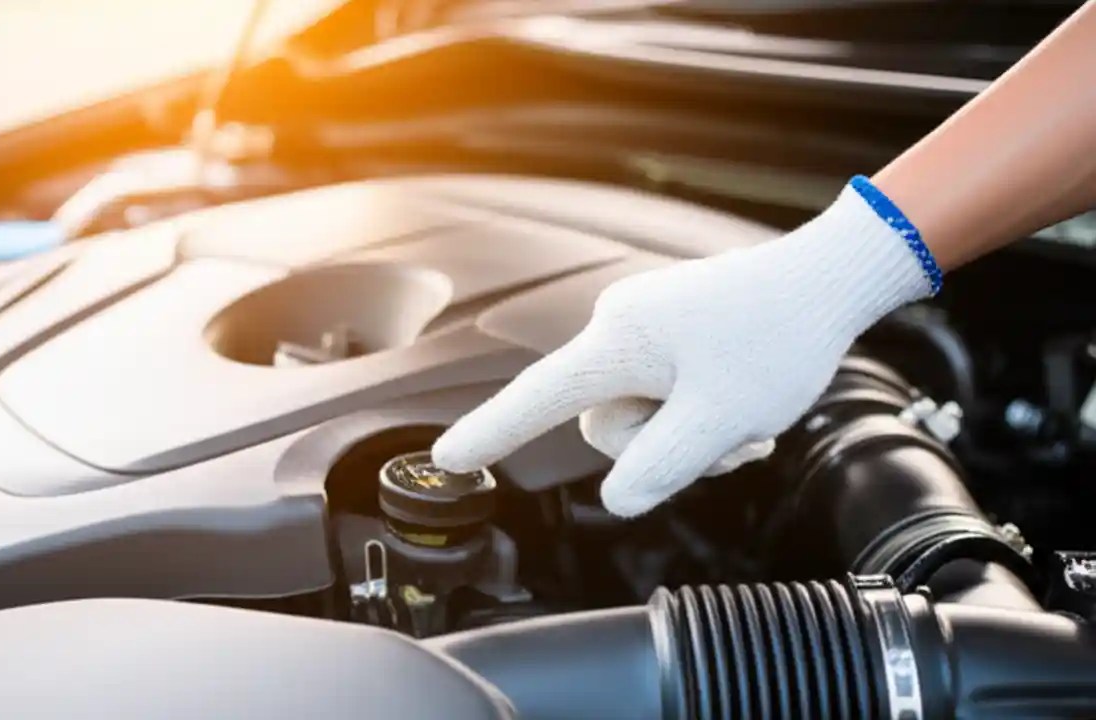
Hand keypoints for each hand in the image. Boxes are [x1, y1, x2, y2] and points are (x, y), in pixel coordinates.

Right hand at [433, 182, 934, 516]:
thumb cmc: (780, 339)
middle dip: (661, 446)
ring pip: (641, 408)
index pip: (539, 398)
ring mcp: (648, 322)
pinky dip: (699, 408)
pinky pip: (665, 385)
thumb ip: (658, 467)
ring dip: (690, 432)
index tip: (449, 456)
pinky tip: (745, 400)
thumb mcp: (720, 421)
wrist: (833, 276)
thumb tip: (616, 497)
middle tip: (726, 439)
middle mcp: (621, 325)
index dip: (492, 433)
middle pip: (606, 420)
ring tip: (746, 419)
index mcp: (619, 343)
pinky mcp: (673, 326)